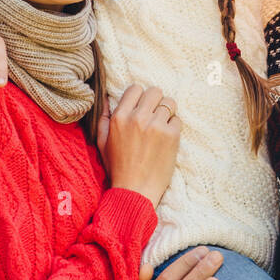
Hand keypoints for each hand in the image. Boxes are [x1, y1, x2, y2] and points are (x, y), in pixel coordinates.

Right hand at [100, 85, 180, 205]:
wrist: (135, 191)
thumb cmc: (118, 168)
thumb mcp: (102, 142)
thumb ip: (103, 118)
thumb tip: (107, 98)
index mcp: (119, 117)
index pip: (136, 88)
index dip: (140, 97)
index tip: (142, 107)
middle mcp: (138, 118)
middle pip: (155, 91)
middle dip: (155, 101)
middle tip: (154, 115)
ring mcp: (156, 126)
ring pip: (169, 103)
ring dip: (166, 113)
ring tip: (161, 126)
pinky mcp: (171, 135)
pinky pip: (177, 119)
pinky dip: (174, 127)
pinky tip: (166, 139)